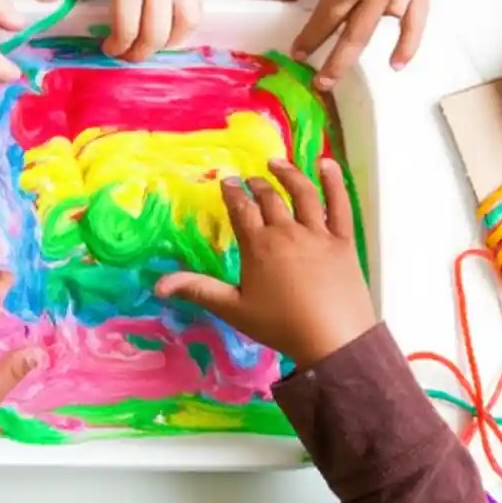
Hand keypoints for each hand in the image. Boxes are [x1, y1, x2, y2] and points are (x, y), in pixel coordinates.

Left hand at [37, 0, 199, 60]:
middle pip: (155, 36)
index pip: (127, 29)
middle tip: (124, 53)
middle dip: (139, 53)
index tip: (106, 48)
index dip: (116, 47)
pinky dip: (187, 23)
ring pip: (183, 25)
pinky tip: (174, 25)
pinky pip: (196, 5)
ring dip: (168, 43)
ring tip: (151, 44)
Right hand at [155, 158, 375, 366]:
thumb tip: (158, 284)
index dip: (232, 193)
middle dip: (256, 185)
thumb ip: (198, 290)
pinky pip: (340, 204)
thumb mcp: (234, 309)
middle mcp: (287, 231)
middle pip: (269, 199)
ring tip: (277, 163)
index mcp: (259, 246)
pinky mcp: (343, 240)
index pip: (241, 209)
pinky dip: (334, 181)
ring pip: (302, 193)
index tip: (227, 182)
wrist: (333, 339)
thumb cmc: (280, 326)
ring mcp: (318, 233)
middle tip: (249, 179)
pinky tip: (325, 164)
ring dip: (288, 175)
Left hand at [277, 0, 427, 90]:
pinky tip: (396, 64)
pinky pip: (415, 23)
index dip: (310, 39)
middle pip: (352, 37)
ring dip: (359, 56)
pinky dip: (408, 46)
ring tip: (342, 76)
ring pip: (378, 32)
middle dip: (334, 64)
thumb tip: (279, 2)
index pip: (326, 19)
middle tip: (319, 84)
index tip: (298, 52)